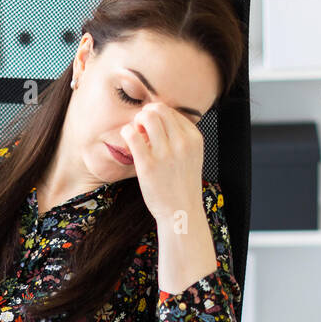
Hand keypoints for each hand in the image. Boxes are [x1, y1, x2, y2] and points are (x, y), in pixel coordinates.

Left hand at [118, 101, 204, 221]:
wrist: (181, 212)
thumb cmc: (182, 185)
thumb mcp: (193, 156)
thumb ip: (181, 137)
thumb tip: (161, 118)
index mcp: (194, 138)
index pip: (173, 112)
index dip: (159, 116)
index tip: (153, 129)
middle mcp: (182, 143)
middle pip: (159, 109)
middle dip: (146, 114)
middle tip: (142, 129)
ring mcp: (165, 153)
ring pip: (146, 116)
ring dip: (136, 122)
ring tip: (136, 135)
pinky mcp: (148, 164)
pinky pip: (132, 135)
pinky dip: (126, 133)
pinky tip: (128, 142)